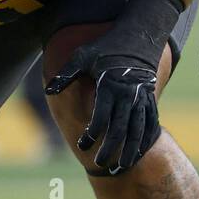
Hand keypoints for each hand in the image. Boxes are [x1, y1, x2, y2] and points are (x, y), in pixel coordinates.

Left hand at [47, 55, 159, 172]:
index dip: (93, 132)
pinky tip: (140, 152)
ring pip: (138, 128)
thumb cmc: (107, 45)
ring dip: (131, 148)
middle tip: (100, 163)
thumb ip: (66, 74)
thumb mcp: (83, 55)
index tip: (83, 144)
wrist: (141, 33)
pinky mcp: (150, 97)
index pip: (101, 114)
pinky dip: (145, 138)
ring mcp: (142, 96)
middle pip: (120, 126)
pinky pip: (150, 121)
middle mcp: (128, 93)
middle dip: (111, 147)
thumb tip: (48, 91)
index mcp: (110, 84)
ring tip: (123, 165)